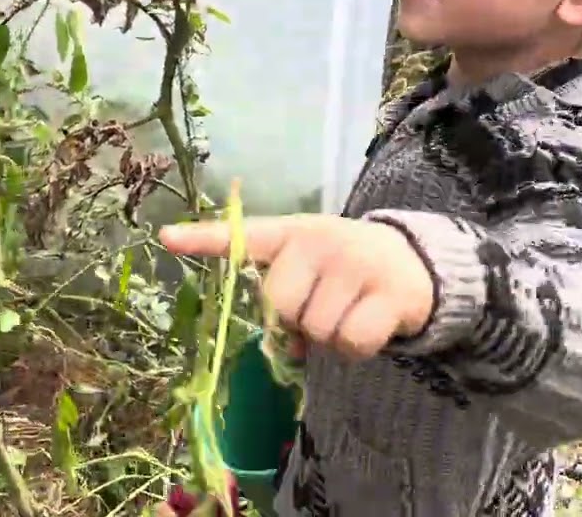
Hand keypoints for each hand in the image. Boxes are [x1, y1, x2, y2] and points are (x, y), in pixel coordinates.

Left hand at [160, 215, 433, 358]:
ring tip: (349, 312)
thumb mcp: (313, 269)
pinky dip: (357, 350)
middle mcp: (321, 240)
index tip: (165, 238)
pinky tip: (370, 325)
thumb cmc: (346, 272)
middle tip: (321, 308)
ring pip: (317, 329)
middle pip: (280, 304)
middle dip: (296, 320)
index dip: (202, 239)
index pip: (243, 235)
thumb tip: (284, 347)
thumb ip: (288, 295)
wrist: (415, 262)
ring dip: (330, 337)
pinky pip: (351, 342)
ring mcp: (356, 263)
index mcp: (292, 233)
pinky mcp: (388, 291)